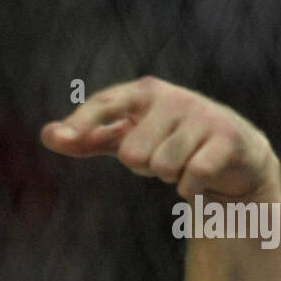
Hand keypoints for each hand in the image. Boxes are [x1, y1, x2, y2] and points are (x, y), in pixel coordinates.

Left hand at [40, 76, 279, 201]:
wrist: (232, 155)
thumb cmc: (167, 142)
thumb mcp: (125, 139)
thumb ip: (87, 138)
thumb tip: (47, 135)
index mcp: (144, 93)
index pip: (106, 102)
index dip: (83, 121)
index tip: (63, 138)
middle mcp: (173, 98)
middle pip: (133, 152)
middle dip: (143, 166)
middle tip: (161, 157)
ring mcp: (203, 115)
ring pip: (162, 166)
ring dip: (168, 176)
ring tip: (182, 164)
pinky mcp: (229, 138)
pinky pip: (192, 175)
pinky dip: (190, 188)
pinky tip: (199, 180)